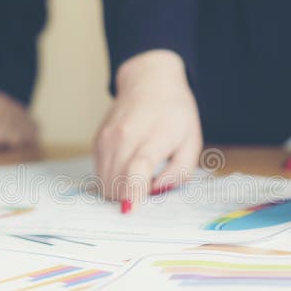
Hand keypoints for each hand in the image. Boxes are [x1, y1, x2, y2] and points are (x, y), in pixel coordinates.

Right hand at [95, 50, 202, 205]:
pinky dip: (113, 180)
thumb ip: (179, 171)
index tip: (130, 210)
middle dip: (130, 197)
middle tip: (149, 190)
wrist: (149, 81)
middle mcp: (126, 135)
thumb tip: (156, 191)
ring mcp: (108, 138)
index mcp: (155, 134)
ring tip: (141, 177)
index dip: (133, 191)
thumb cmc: (175, 113)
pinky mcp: (98, 141)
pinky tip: (128, 169)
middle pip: (117, 180)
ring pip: (105, 181)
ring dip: (120, 191)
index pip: (138, 167)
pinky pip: (101, 173)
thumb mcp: (192, 141)